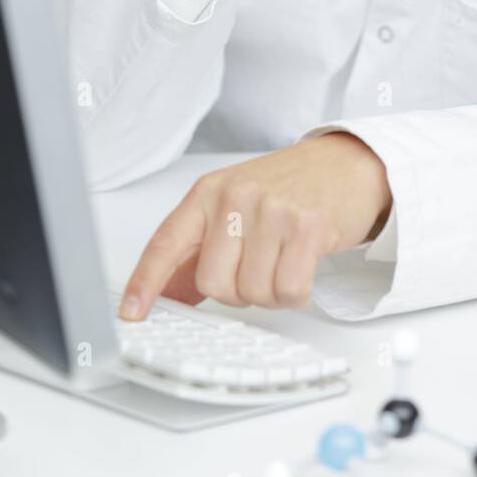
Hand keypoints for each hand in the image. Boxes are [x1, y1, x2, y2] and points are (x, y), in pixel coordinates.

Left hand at [117, 133, 392, 318]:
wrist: (346, 164)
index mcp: (209, 192)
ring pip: (252, 293)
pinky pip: (288, 290)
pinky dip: (296, 292)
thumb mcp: (236, 206)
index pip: (167, 242)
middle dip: (236, 292)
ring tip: (284, 260)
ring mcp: (272, 210)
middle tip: (258, 268)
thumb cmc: (289, 187)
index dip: (146, 281)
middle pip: (214, 283)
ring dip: (270, 293)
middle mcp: (236, 197)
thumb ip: (202, 249)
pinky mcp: (308, 226)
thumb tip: (169, 295)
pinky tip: (303, 267)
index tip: (131, 313)